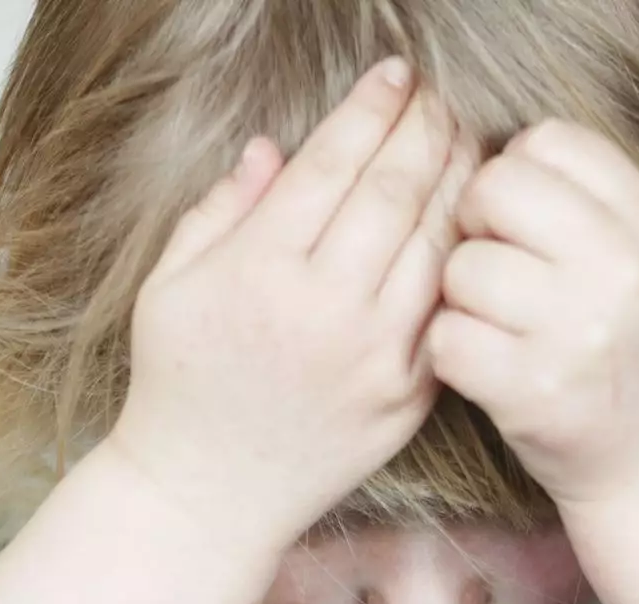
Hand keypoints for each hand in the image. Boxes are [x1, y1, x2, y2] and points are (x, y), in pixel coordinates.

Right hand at [107, 59, 476, 547]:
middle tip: (440, 95)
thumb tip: (274, 148)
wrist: (209, 496)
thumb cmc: (179, 385)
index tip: (395, 74)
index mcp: (260, 271)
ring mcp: (376, 356)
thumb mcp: (170, 286)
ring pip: (435, 244)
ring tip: (466, 142)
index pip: (333, 164)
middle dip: (426, 129)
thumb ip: (222, 210)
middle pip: (396, 192)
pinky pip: (447, 308)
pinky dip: (463, 257)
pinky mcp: (409, 394)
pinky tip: (468, 223)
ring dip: (458, 183)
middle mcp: (325, 310)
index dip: (371, 109)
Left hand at [430, 121, 638, 507]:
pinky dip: (452, 351)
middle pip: (496, 188)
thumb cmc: (637, 350)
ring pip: (463, 266)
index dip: (517, 172)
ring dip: (461, 295)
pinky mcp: (532, 393)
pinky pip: (448, 337)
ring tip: (495, 322)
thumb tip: (501, 148)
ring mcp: (578, 333)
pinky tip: (483, 365)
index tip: (522, 218)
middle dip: (476, 222)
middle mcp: (623, 271)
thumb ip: (596, 199)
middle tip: (493, 264)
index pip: (549, 141)